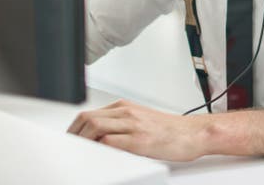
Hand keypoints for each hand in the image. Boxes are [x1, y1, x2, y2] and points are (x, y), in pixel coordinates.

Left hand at [67, 99, 204, 160]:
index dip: (74, 129)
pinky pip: (111, 142)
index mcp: (126, 107)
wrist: (194, 133)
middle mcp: (127, 113)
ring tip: (79, 153)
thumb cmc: (171, 130)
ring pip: (95, 127)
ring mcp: (133, 126)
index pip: (89, 114)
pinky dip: (99, 149)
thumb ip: (121, 124)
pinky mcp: (140, 141)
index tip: (70, 140)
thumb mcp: (142, 120)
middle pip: (87, 118)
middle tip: (69, 149)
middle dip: (73, 135)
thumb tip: (99, 136)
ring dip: (82, 141)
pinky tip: (97, 156)